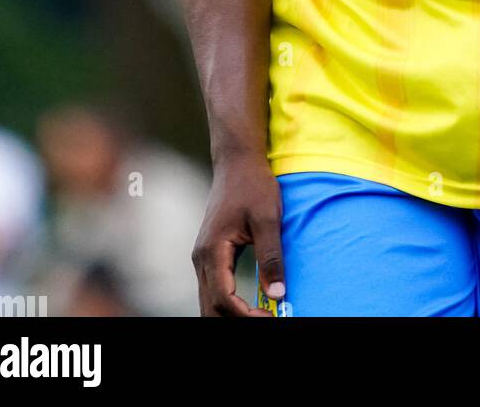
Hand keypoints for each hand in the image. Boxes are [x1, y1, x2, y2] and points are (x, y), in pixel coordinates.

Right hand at [192, 152, 283, 316]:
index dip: (245, 315)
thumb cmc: (253, 184)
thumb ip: (271, 256)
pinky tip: (248, 305)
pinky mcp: (210, 254)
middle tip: (266, 318)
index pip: (223, 298)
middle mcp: (201, 257)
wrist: (237, 161)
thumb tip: (278, 294)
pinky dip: (227, 303)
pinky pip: (213, 288)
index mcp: (213, 250)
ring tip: (260, 315)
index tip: (270, 316)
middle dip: (236, 319)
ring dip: (230, 314)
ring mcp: (203, 256)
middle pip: (210, 306)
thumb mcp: (268, 218)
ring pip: (209, 300)